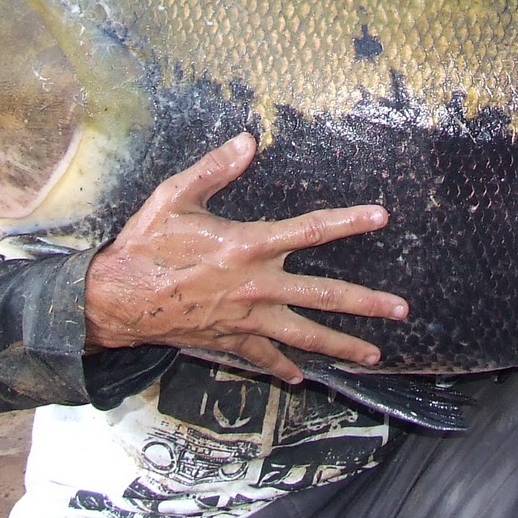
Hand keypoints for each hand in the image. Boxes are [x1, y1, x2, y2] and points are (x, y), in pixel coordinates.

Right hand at [82, 132, 407, 383]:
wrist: (116, 300)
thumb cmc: (145, 244)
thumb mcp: (174, 196)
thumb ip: (214, 168)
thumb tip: (248, 141)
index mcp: (246, 245)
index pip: (309, 231)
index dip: (347, 222)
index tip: (380, 217)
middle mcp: (255, 286)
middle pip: (322, 296)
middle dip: (366, 303)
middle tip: (401, 309)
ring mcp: (246, 318)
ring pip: (305, 335)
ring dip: (343, 345)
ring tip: (375, 355)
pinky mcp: (230, 341)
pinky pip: (265, 358)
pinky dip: (284, 366)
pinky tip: (303, 376)